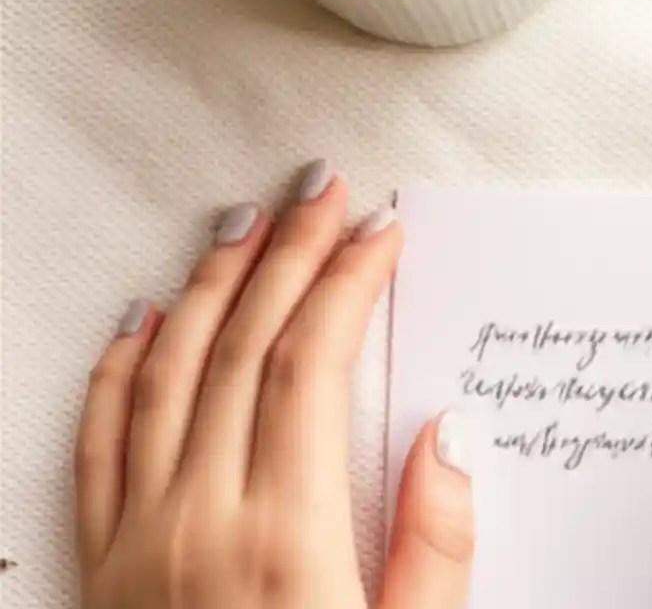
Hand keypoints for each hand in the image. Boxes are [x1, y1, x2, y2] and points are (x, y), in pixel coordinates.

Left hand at [75, 161, 473, 608]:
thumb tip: (452, 436)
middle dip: (287, 254)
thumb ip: (434, 546)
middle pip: (242, 345)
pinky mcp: (99, 561)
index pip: (313, 363)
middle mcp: (197, 519)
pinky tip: (141, 320)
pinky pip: (97, 438)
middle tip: (319, 192)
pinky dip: (117, 367)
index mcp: (285, 537)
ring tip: (242, 226)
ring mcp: (136, 537)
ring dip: (207, 285)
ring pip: (166, 370)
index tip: (379, 235)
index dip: (347, 283)